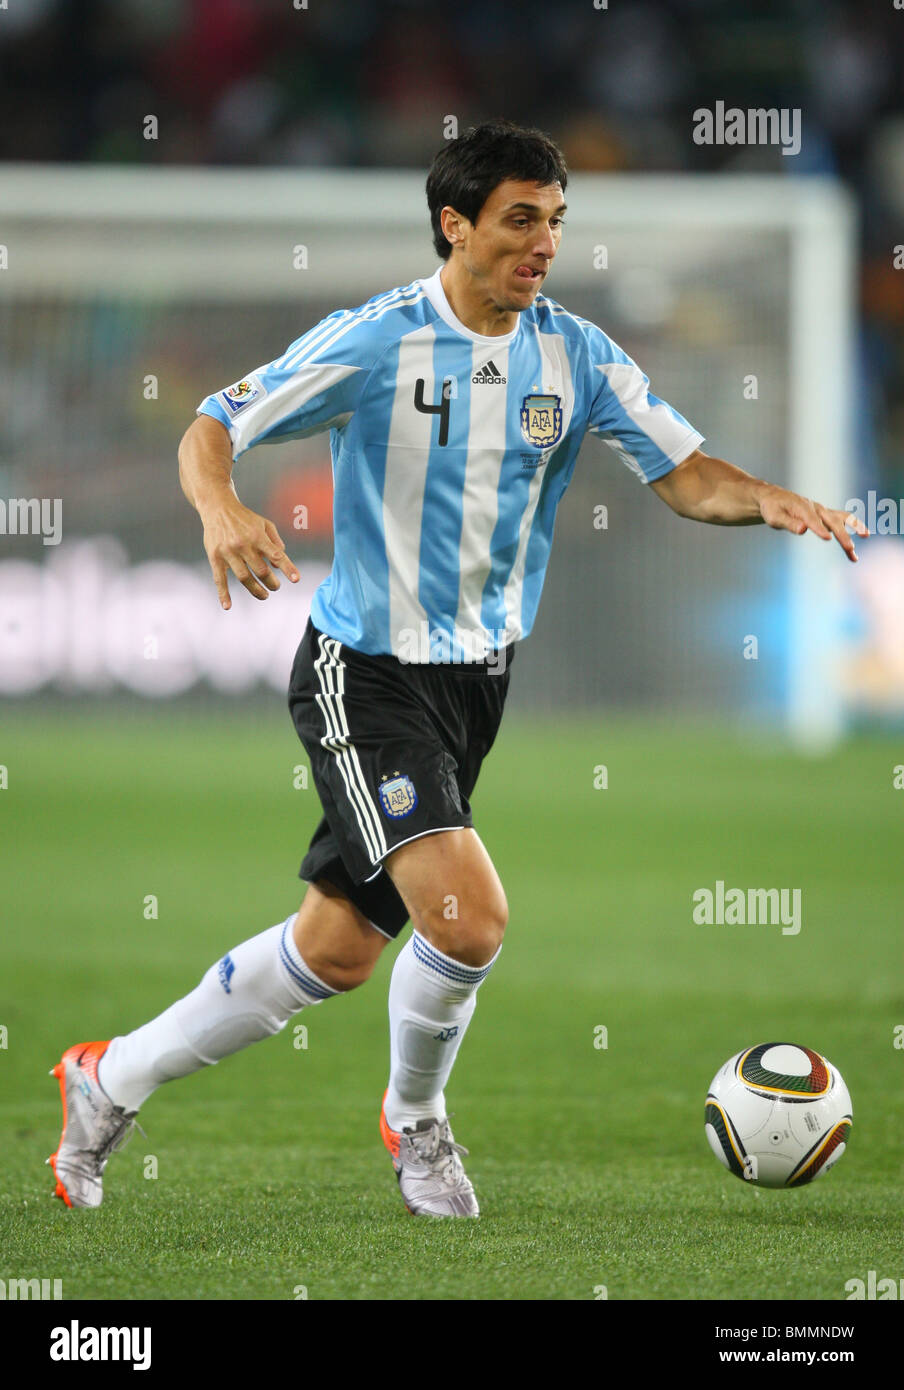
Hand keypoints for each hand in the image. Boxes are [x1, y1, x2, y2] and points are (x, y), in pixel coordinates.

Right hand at [200, 493, 298, 608]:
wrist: (217, 507)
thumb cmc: (244, 517)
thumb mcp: (264, 523)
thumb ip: (275, 541)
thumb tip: (280, 561)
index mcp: (257, 536)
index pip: (276, 555)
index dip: (287, 568)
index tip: (296, 580)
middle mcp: (243, 545)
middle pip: (261, 571)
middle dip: (272, 583)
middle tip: (276, 587)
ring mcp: (228, 552)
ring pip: (244, 578)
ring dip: (256, 590)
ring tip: (265, 596)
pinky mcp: (215, 557)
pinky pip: (219, 579)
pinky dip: (223, 593)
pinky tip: (228, 606)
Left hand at [758, 485, 868, 562]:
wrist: (774, 498)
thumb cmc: (772, 509)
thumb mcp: (774, 517)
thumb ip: (788, 523)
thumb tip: (802, 529)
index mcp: (802, 508)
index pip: (812, 520)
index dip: (819, 529)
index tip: (828, 539)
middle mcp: (815, 508)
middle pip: (832, 521)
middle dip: (842, 535)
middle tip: (850, 549)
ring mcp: (822, 510)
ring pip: (841, 519)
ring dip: (854, 527)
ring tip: (867, 535)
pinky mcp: (825, 514)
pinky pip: (841, 521)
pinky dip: (851, 528)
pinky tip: (859, 540)